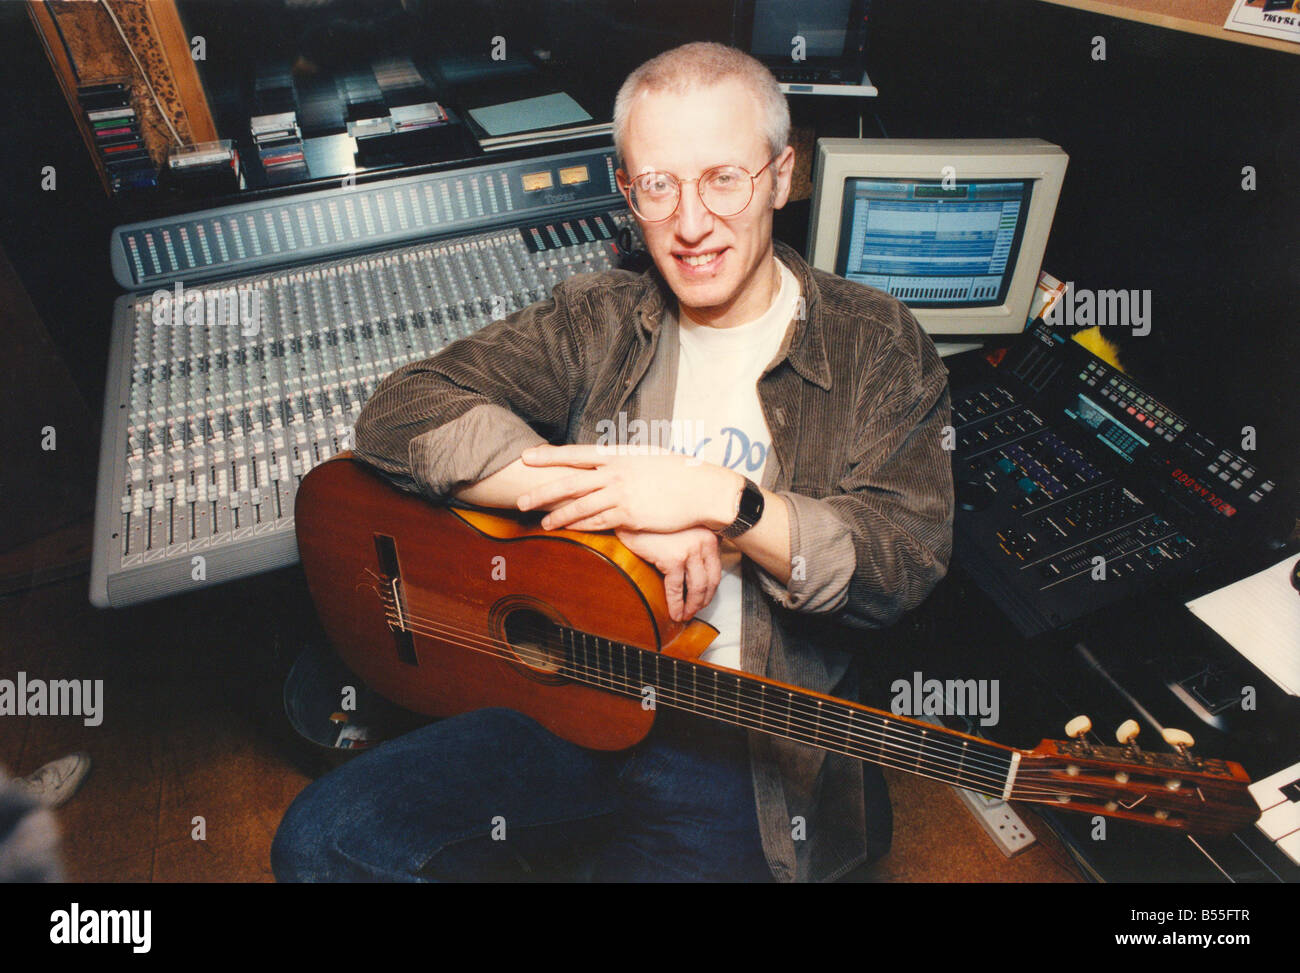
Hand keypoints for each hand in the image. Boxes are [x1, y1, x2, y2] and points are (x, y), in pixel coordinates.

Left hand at [517, 444, 741, 533]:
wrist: (701, 489)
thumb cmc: (678, 471)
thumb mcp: (647, 456)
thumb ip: (623, 460)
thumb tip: (607, 462)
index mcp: (618, 455)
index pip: (575, 454)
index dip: (549, 456)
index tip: (527, 456)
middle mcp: (615, 473)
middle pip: (570, 483)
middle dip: (542, 492)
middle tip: (521, 500)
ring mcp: (622, 495)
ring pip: (580, 507)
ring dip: (559, 516)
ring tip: (542, 523)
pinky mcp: (631, 515)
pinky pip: (599, 522)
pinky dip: (582, 527)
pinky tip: (569, 531)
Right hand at [615, 527, 721, 621]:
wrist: (633, 510)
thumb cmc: (654, 521)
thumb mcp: (681, 529)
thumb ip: (692, 544)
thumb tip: (695, 569)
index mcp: (710, 535)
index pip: (716, 569)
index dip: (710, 588)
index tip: (704, 598)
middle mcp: (705, 541)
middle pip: (710, 580)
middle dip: (703, 600)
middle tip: (695, 611)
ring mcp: (690, 550)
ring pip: (697, 587)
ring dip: (692, 606)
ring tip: (685, 616)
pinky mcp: (673, 558)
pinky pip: (676, 588)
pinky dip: (676, 604)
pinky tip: (674, 613)